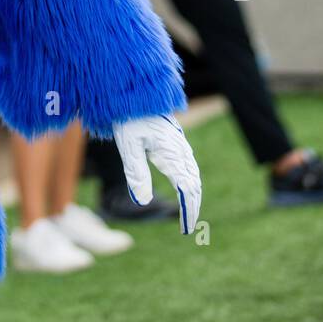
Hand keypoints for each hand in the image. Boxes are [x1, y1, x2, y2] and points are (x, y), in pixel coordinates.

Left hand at [113, 114, 201, 233]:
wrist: (134, 92)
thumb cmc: (129, 117)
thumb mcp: (128, 145)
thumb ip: (136, 172)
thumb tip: (142, 201)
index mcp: (172, 153)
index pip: (187, 189)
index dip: (188, 210)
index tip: (185, 229)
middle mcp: (181, 151)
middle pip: (194, 184)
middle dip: (193, 207)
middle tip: (188, 228)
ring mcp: (180, 146)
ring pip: (193, 176)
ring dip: (193, 196)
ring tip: (188, 214)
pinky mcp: (176, 142)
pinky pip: (189, 167)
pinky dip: (190, 183)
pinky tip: (185, 190)